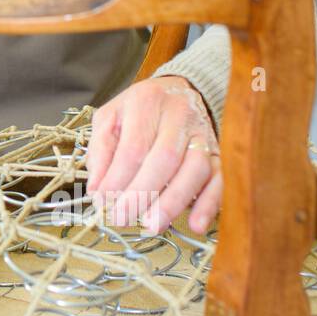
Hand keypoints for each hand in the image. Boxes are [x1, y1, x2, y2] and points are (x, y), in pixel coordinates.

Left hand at [85, 75, 220, 234]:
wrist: (177, 91)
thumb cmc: (138, 109)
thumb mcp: (109, 118)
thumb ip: (100, 151)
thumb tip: (96, 190)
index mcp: (146, 102)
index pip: (133, 147)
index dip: (117, 178)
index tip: (102, 202)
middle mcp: (179, 116)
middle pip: (165, 158)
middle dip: (142, 193)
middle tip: (123, 218)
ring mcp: (203, 134)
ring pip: (196, 169)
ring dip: (174, 202)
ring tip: (152, 225)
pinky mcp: (218, 152)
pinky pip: (220, 178)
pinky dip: (210, 203)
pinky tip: (197, 225)